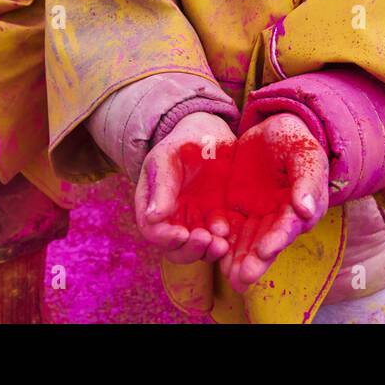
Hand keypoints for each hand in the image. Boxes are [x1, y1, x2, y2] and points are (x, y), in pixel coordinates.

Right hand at [134, 112, 235, 264]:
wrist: (213, 134)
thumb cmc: (185, 140)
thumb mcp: (169, 154)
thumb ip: (162, 183)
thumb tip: (154, 218)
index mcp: (153, 203)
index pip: (153, 231)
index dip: (165, 238)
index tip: (182, 235)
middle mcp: (173, 218)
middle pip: (175, 248)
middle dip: (190, 250)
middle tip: (207, 240)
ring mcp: (196, 221)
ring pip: (198, 249)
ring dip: (208, 250)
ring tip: (221, 242)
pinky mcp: (218, 220)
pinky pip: (220, 239)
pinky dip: (225, 240)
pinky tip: (230, 230)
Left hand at [219, 113, 328, 293]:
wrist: (272, 129)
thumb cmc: (294, 140)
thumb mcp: (305, 154)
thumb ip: (307, 180)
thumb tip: (305, 210)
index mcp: (302, 207)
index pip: (288, 226)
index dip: (277, 240)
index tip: (264, 252)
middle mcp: (281, 217)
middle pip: (267, 242)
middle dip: (255, 260)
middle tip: (241, 278)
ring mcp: (260, 214)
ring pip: (249, 241)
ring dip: (239, 258)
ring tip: (228, 275)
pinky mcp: (240, 208)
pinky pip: (231, 227)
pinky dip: (224, 240)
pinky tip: (214, 253)